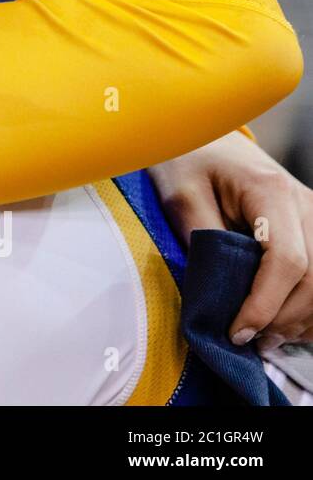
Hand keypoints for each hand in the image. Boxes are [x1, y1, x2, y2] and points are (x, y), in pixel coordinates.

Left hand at [149, 131, 312, 348]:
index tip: (236, 331)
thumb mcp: (180, 195)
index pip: (286, 259)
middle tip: (248, 340)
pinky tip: (285, 322)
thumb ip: (201, 239)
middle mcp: (303, 202)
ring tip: (265, 338)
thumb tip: (216, 292)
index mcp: (269, 191)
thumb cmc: (188, 160)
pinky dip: (310, 304)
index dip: (265, 304)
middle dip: (284, 317)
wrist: (208, 138)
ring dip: (302, 316)